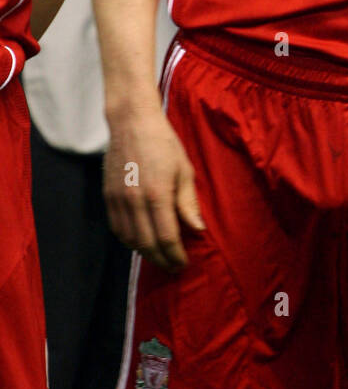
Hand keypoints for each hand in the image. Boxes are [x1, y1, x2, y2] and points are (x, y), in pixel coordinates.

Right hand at [103, 104, 203, 272]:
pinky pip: (117, 228)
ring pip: (129, 240)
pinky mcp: (107, 196)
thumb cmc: (163, 143)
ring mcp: (118, 200)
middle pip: (147, 244)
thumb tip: (197, 230)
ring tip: (160, 257)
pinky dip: (129, 240)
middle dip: (162, 260)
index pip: (166, 238)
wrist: (131, 121)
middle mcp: (134, 201)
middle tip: (174, 266)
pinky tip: (141, 241)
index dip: (176, 255)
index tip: (184, 263)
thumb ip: (188, 203)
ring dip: (145, 253)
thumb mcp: (184, 170)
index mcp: (157, 195)